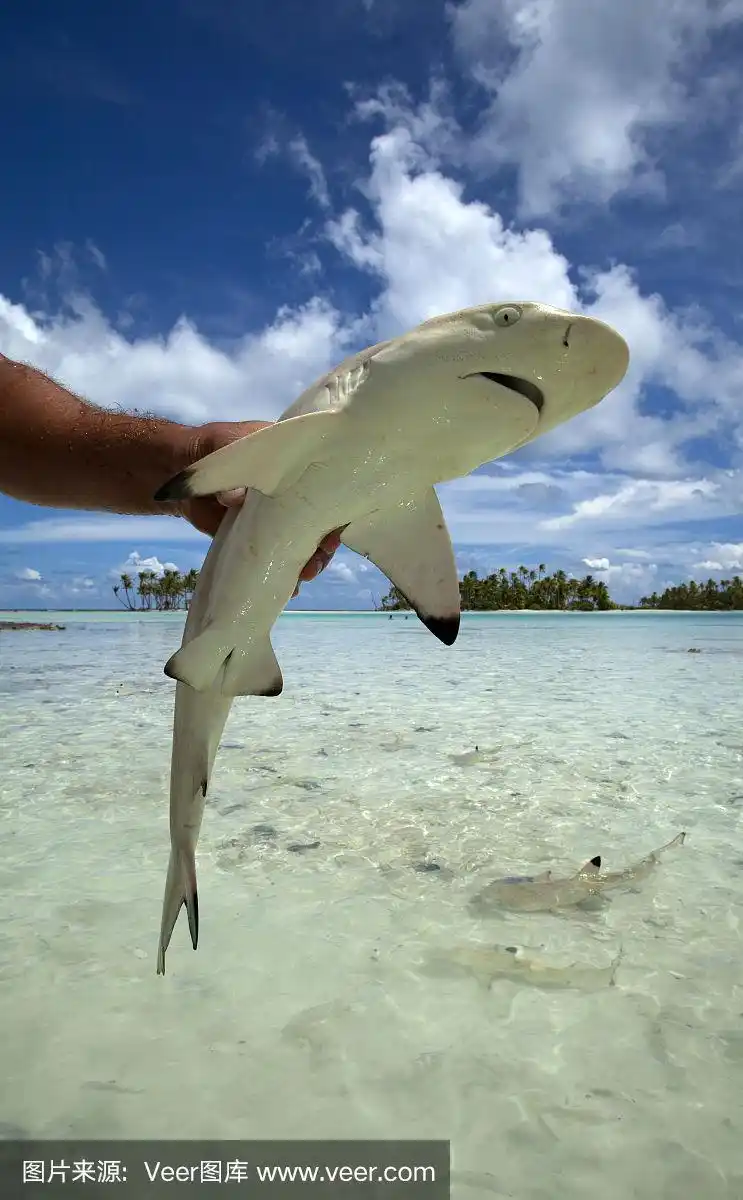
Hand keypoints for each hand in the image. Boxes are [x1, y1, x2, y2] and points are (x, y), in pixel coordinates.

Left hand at [176, 420, 341, 594]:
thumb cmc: (212, 446)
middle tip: (316, 561)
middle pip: (320, 520)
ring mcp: (278, 517)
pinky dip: (285, 571)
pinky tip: (289, 587)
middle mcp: (295, 493)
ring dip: (308, 561)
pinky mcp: (260, 537)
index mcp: (297, 465)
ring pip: (303, 541)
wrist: (180, 467)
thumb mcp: (226, 444)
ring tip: (302, 577)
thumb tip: (233, 498)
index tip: (333, 531)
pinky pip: (278, 555)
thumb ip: (234, 466)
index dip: (334, 509)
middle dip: (323, 543)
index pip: (327, 488)